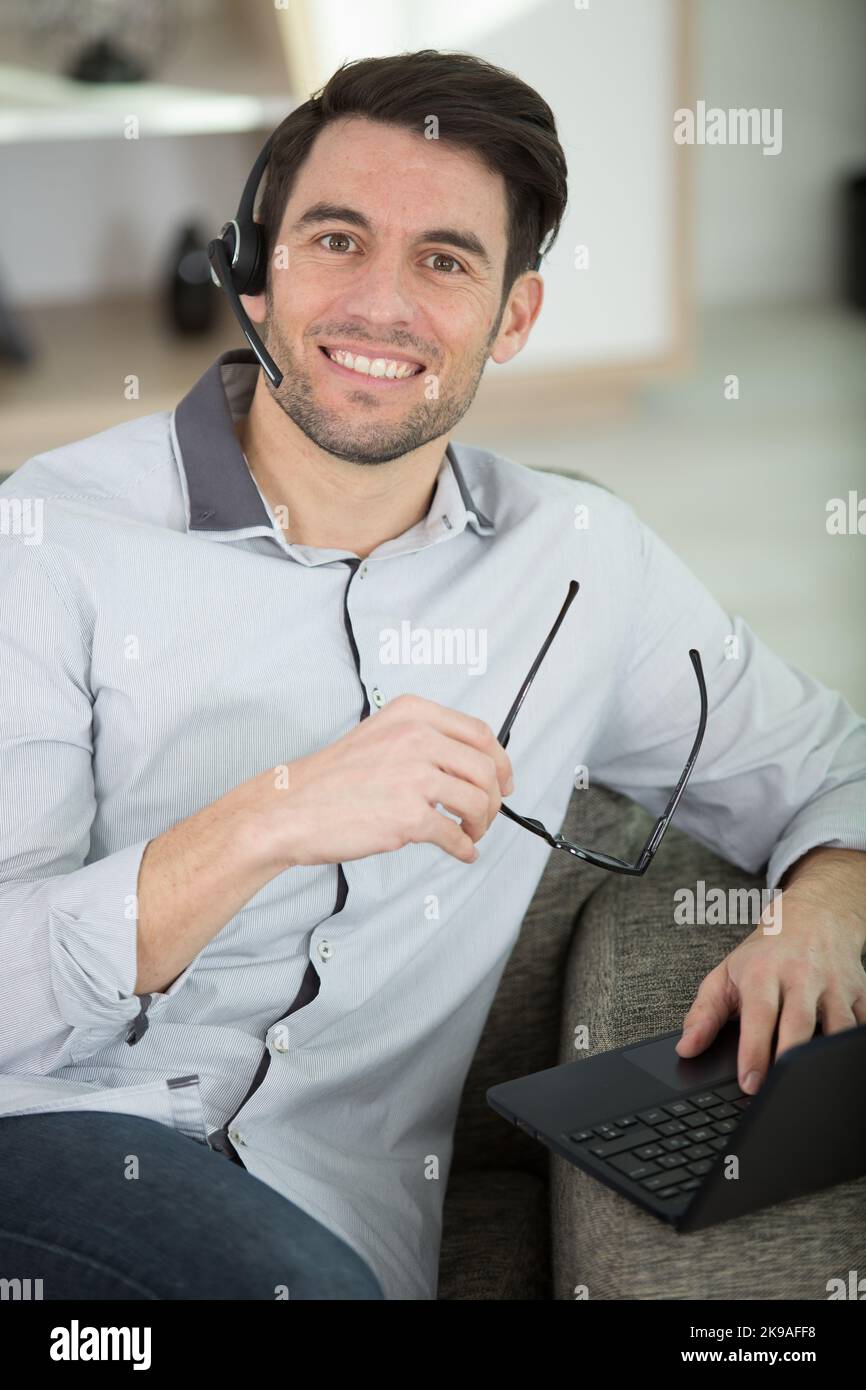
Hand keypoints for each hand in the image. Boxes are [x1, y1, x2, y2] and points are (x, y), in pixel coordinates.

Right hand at [260, 694, 513, 868]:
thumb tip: (470, 766)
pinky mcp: (409, 816)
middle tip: (487, 814)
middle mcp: (417, 738)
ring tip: (469, 832)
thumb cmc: (332, 778)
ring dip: (482, 823)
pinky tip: (460, 851)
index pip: (479, 733)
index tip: (504, 780)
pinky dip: (464, 847)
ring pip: (478, 801)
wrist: (291, 808)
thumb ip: (423, 741)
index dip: (501, 761)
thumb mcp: (380, 735)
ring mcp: (414, 777)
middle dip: (494, 797)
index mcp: (412, 713)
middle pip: (486, 768)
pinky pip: (455, 834)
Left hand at [674, 892, 865, 1093]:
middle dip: (788, 1060)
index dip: (754, 1052)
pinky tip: (837, 1063)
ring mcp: (835, 984)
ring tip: (808, 1082)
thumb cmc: (766, 953)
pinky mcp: (861, 992)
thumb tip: (687, 1049)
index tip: (749, 1084)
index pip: (759, 1015)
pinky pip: (862, 1025)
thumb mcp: (726, 974)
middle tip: (775, 1093)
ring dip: (824, 1057)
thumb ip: (704, 1013)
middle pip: (800, 1024)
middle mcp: (801, 976)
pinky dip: (852, 1046)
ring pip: (838, 1028)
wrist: (814, 916)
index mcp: (764, 972)